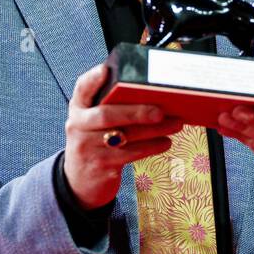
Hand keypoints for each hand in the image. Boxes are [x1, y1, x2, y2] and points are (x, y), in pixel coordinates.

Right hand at [63, 62, 185, 211]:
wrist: (79, 183)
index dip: (93, 79)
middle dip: (136, 111)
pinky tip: (165, 142)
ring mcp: (88, 147)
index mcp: (78, 108)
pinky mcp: (101, 166)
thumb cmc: (95, 143)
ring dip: (154, 130)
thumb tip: (151, 93)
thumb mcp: (93, 123)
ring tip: (175, 124)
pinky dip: (151, 147)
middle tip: (160, 111)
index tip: (106, 69)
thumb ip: (110, 107)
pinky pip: (130, 154)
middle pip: (107, 115)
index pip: (82, 88)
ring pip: (124, 135)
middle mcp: (78, 126)